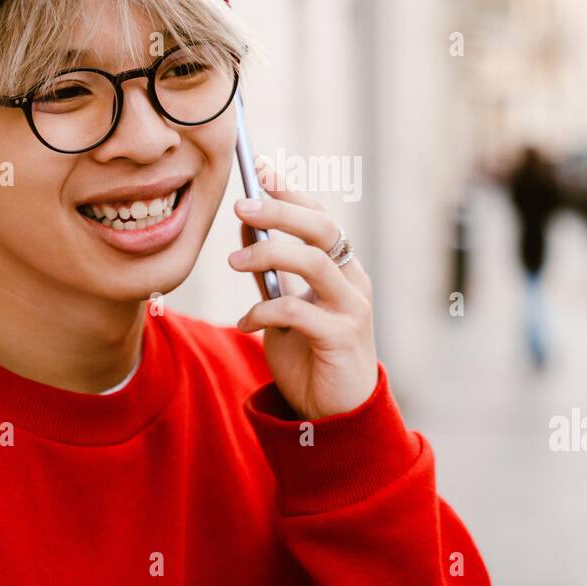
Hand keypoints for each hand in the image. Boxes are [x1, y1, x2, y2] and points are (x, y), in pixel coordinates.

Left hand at [229, 157, 377, 419]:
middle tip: (241, 204)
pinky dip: (263, 311)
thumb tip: (245, 224)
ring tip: (233, 260)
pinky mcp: (342, 338)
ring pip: (314, 262)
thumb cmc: (310, 358)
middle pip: (322, 229)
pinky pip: (298, 311)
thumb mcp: (283, 308)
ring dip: (269, 253)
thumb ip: (269, 272)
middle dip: (281, 210)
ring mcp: (352, 309)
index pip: (320, 217)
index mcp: (342, 269)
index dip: (291, 191)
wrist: (333, 417)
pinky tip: (245, 324)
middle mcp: (353, 282)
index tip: (260, 168)